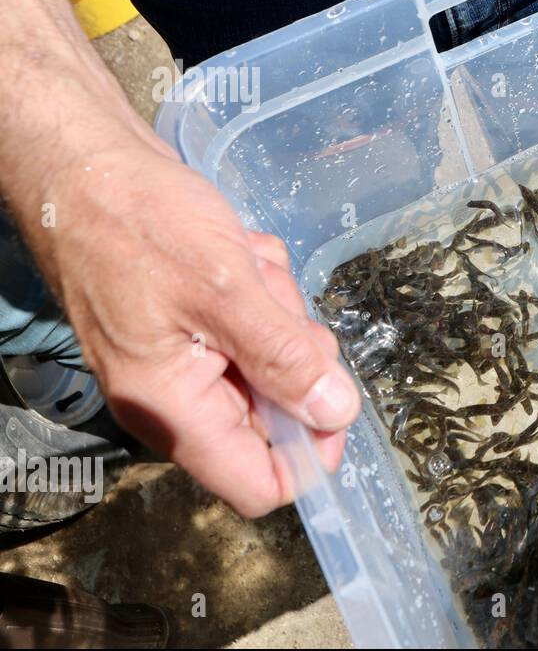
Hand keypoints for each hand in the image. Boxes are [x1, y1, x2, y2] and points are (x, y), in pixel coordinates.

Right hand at [30, 143, 360, 515]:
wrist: (86, 165)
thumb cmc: (140, 223)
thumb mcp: (226, 289)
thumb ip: (283, 358)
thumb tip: (337, 413)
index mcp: (175, 410)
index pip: (259, 485)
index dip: (310, 454)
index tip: (335, 399)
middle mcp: (178, 399)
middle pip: (277, 416)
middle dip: (293, 355)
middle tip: (272, 299)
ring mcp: (188, 361)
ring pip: (274, 362)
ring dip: (279, 311)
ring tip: (246, 264)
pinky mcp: (197, 326)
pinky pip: (258, 325)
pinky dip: (262, 289)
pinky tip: (240, 252)